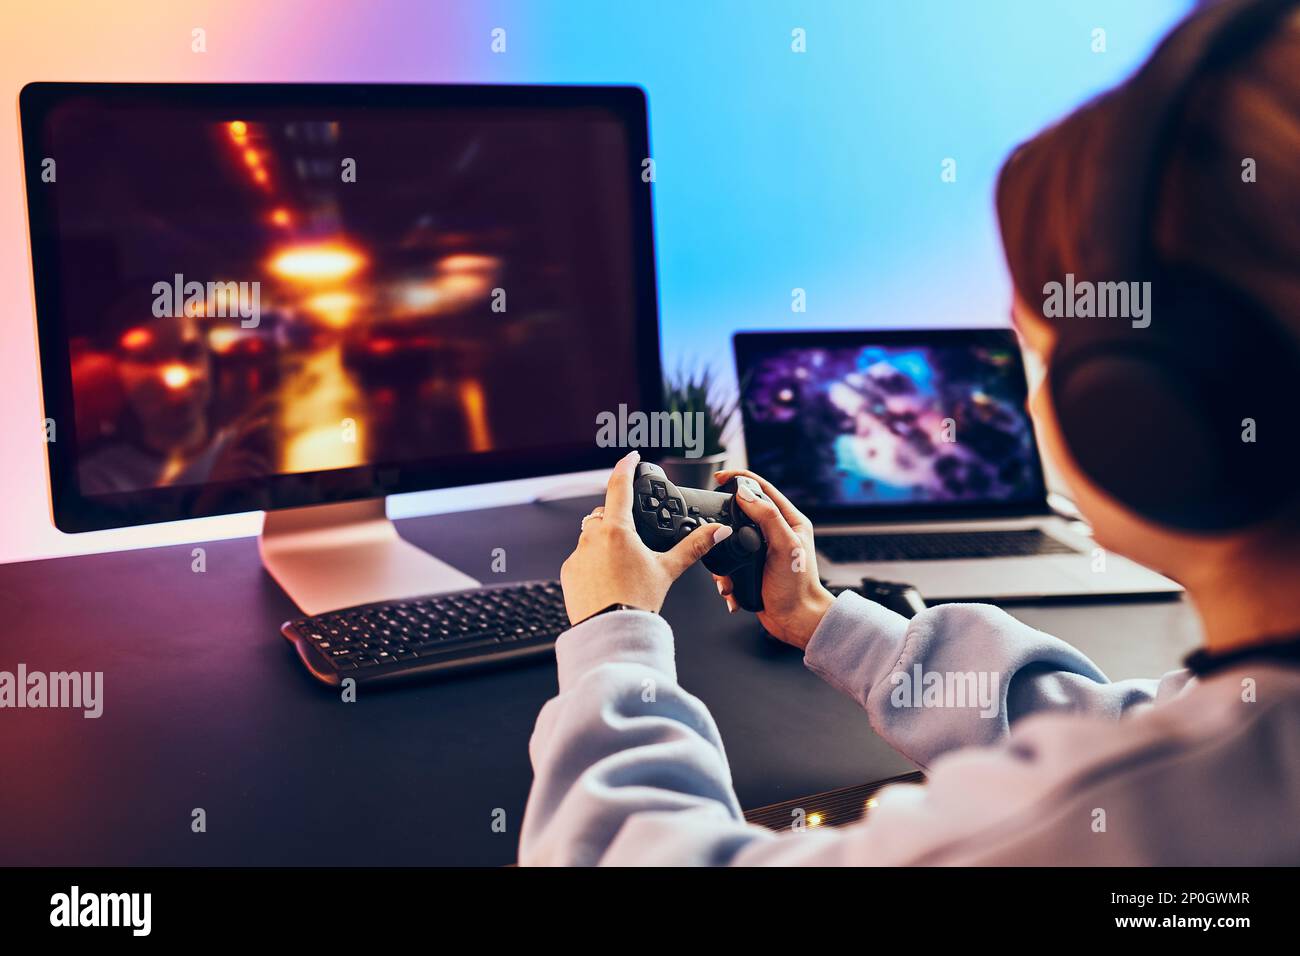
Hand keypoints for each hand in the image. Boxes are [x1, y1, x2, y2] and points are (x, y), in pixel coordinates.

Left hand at [560, 451, 732, 624]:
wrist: (610, 633)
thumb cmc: (636, 602)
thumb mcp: (668, 569)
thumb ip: (693, 546)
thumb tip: (718, 531)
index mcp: (616, 529)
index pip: (619, 485)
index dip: (626, 467)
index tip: (631, 457)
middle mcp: (592, 537)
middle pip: (604, 513)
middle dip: (618, 518)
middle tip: (635, 536)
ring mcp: (577, 554)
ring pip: (591, 536)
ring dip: (605, 541)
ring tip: (624, 564)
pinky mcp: (569, 572)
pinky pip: (581, 557)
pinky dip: (594, 562)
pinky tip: (610, 579)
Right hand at [711, 469, 834, 649]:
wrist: (795, 621)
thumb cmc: (798, 588)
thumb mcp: (785, 546)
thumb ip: (768, 518)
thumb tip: (746, 494)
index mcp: (790, 521)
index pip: (763, 489)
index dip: (741, 480)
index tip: (720, 477)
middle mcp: (776, 532)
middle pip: (743, 511)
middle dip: (725, 520)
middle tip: (712, 527)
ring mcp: (763, 550)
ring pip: (731, 538)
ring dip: (723, 555)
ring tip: (726, 571)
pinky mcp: (752, 567)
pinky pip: (730, 561)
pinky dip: (724, 574)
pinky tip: (729, 585)